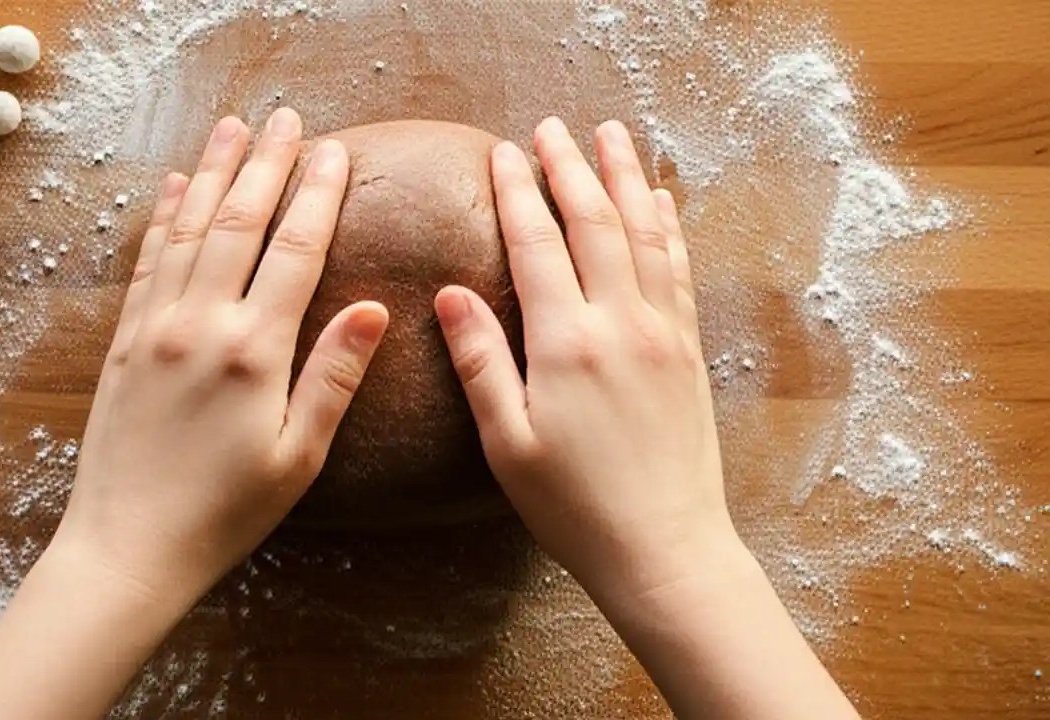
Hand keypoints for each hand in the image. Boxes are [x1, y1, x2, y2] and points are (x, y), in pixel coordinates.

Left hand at [54, 109, 389, 605]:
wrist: (128, 547)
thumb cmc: (226, 512)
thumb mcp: (298, 456)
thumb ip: (333, 377)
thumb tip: (372, 308)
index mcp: (254, 353)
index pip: (295, 252)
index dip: (318, 195)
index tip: (336, 152)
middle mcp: (201, 325)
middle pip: (240, 224)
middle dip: (268, 165)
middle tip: (288, 119)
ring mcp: (155, 328)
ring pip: (190, 230)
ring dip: (215, 173)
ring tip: (234, 128)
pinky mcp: (123, 342)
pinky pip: (147, 262)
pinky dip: (164, 218)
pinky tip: (176, 186)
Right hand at [435, 117, 736, 601]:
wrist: (665, 547)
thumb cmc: (575, 507)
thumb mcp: (508, 443)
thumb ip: (481, 363)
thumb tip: (450, 295)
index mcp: (566, 343)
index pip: (538, 245)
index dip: (518, 193)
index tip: (504, 153)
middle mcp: (620, 324)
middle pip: (595, 223)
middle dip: (571, 168)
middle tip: (553, 126)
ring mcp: (662, 333)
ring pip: (644, 234)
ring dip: (625, 179)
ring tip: (613, 135)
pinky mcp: (688, 351)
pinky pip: (678, 270)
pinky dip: (668, 227)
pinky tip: (661, 202)